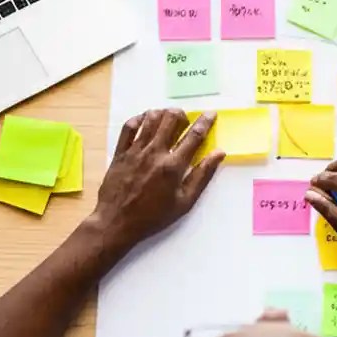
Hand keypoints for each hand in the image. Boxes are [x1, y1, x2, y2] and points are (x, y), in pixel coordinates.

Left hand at [92, 109, 225, 245]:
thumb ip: (202, 176)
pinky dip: (139, 118)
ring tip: (167, 118)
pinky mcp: (120, 152)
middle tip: (185, 119)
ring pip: (151, 118)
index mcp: (173, 166)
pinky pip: (129, 126)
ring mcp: (135, 150)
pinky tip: (145, 120)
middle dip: (182, 114)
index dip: (205, 122)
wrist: (117, 222)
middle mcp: (155, 152)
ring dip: (163, 113)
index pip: (194, 136)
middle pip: (171, 119)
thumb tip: (219, 153)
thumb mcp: (184, 202)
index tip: (211, 114)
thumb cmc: (153, 216)